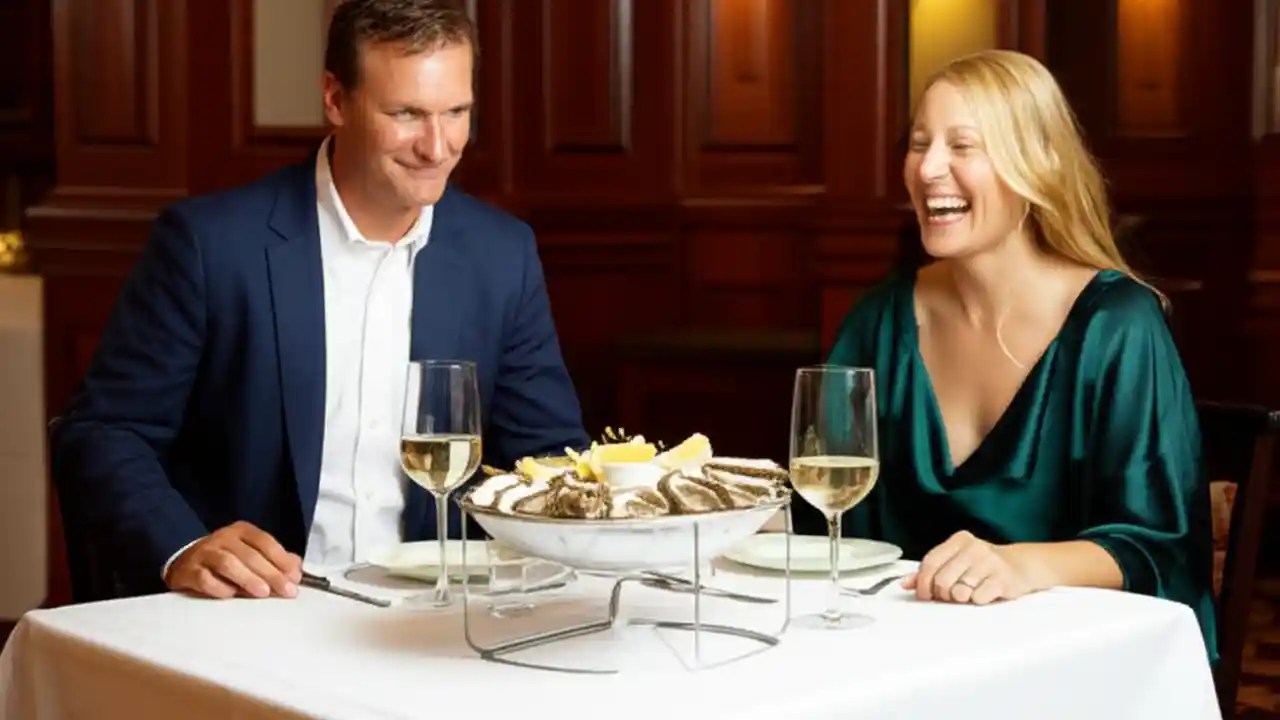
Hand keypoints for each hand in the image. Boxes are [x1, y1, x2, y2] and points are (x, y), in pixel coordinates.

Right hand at [165, 521, 302, 598]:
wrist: (183, 562)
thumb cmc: (224, 560)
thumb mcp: (249, 554)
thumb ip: (273, 560)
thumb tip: (297, 568)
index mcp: (241, 531)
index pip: (265, 542)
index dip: (281, 559)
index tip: (295, 577)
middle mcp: (222, 539)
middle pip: (249, 554)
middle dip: (271, 573)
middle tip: (286, 590)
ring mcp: (204, 554)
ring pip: (228, 563)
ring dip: (247, 578)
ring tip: (263, 593)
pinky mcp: (188, 571)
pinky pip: (204, 578)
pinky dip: (219, 587)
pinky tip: (231, 595)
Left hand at [902, 530, 1034, 604]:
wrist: (1021, 566)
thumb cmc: (984, 565)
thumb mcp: (956, 561)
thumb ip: (930, 571)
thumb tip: (905, 583)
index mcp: (959, 540)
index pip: (930, 562)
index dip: (923, 583)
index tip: (924, 594)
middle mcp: (974, 548)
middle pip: (942, 580)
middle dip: (942, 594)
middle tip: (950, 595)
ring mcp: (989, 562)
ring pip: (959, 592)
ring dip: (961, 598)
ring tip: (969, 592)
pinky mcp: (1003, 579)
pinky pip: (978, 598)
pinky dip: (977, 601)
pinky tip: (984, 594)